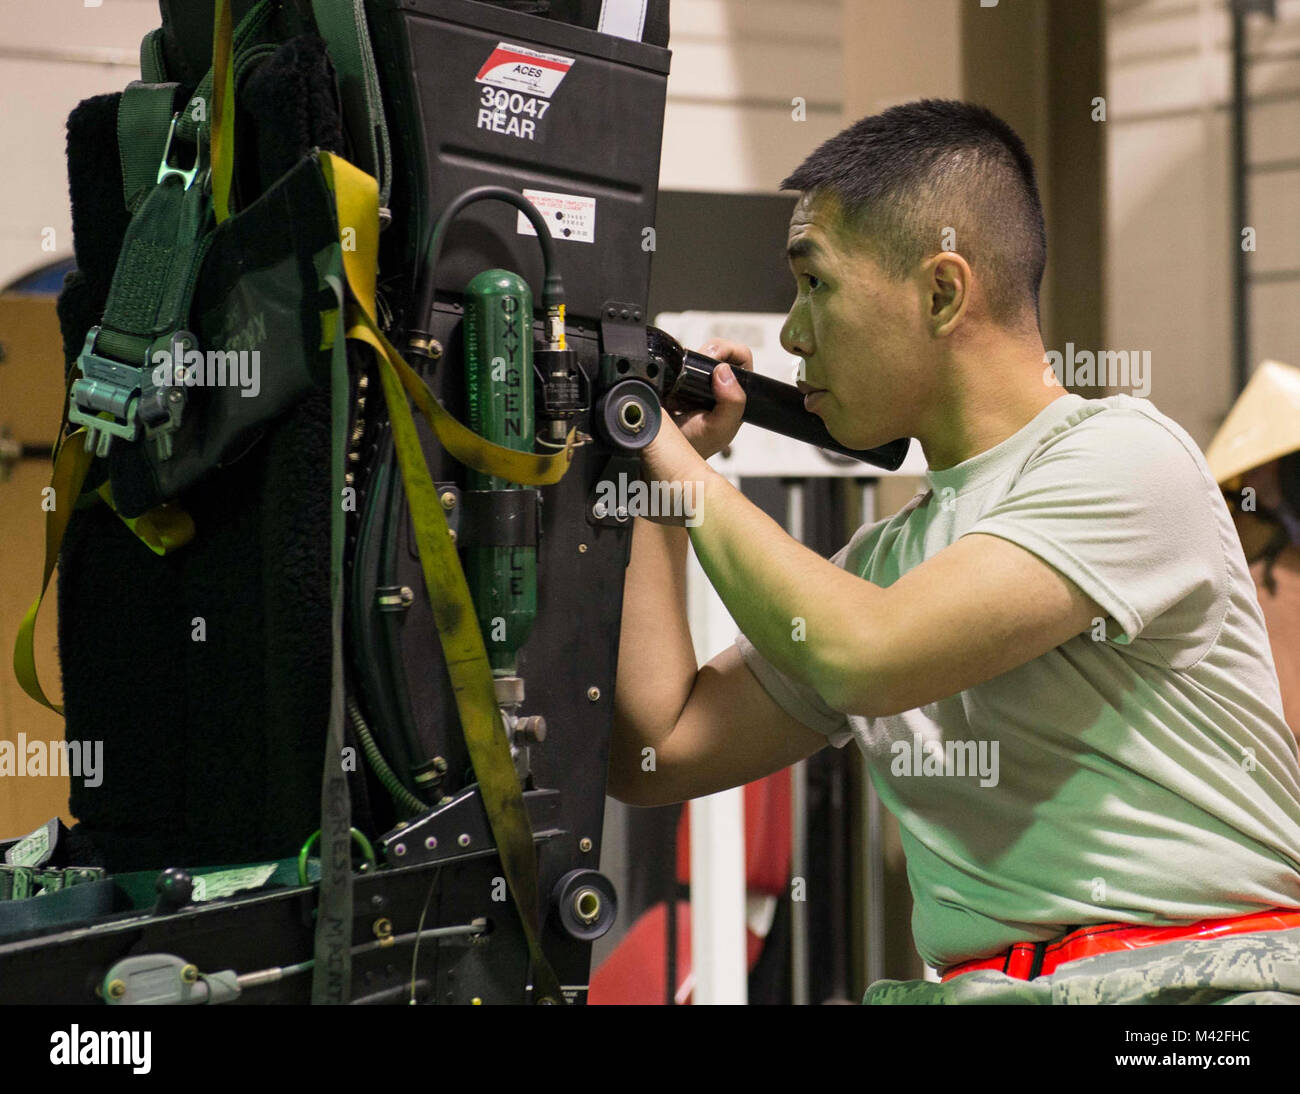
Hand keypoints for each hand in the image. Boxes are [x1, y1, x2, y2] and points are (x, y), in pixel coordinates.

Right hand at [671, 340, 751, 459]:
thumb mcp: (720, 428)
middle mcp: (719, 384)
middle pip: (718, 348)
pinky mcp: (678, 378)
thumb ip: (733, 403)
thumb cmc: (695, 444)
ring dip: (687, 361)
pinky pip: (677, 359)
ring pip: (697, 351)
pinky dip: (673, 364)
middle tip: (691, 373)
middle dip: (705, 355)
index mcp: (735, 392)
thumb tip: (724, 371)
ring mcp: (698, 379)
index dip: (728, 353)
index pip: (741, 356)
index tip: (712, 363)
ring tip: (681, 382)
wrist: (665, 451)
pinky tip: (672, 381)